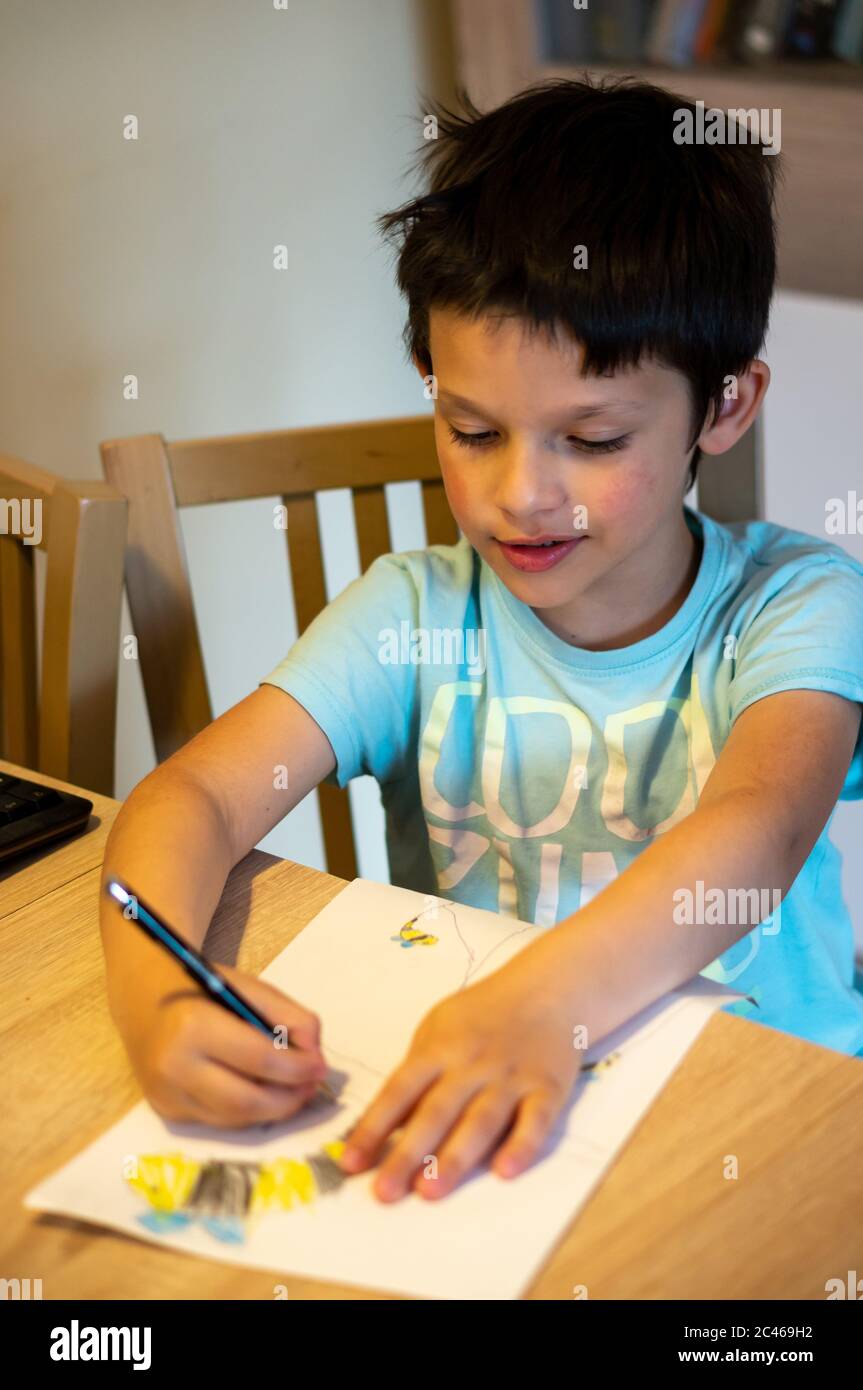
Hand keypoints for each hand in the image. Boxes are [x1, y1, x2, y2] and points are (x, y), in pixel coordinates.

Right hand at [109, 958, 328, 1127]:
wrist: (143, 999)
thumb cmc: (202, 989)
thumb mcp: (248, 987)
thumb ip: (288, 1016)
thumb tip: (314, 1053)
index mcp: (194, 1026)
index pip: (260, 1059)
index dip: (298, 1068)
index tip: (321, 1065)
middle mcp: (174, 1066)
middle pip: (246, 1101)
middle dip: (289, 1098)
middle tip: (312, 1085)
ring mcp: (167, 1094)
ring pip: (234, 1119)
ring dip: (273, 1110)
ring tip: (295, 1091)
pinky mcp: (166, 1110)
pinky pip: (218, 1120)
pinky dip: (248, 1112)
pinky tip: (264, 1094)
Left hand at [338, 946, 582, 1200]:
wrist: (547, 989)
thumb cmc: (484, 1014)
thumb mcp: (439, 1029)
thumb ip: (417, 1074)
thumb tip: (387, 1126)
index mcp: (439, 1048)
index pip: (399, 1091)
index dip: (373, 1127)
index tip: (349, 1163)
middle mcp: (472, 1063)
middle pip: (435, 1112)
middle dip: (407, 1154)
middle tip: (384, 1193)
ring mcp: (512, 1076)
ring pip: (480, 1121)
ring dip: (454, 1158)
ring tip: (429, 1192)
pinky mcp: (548, 1088)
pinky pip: (536, 1121)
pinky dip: (521, 1145)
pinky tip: (504, 1171)